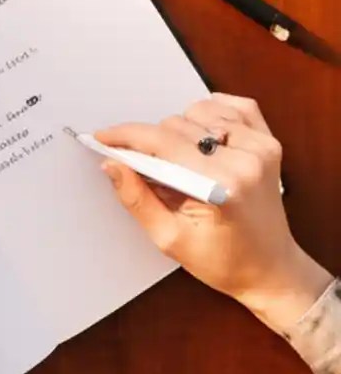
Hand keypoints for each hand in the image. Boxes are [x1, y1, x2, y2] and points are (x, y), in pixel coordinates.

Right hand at [98, 93, 332, 331]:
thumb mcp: (168, 237)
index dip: (125, 136)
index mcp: (222, 185)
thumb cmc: (223, 260)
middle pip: (175, 124)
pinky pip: (233, 105)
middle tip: (149, 170)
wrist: (271, 268)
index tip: (103, 137)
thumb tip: (111, 163)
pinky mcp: (270, 141)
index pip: (162, 142)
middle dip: (152, 143)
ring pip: (198, 111)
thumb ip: (135, 197)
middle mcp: (247, 158)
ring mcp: (262, 146)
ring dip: (180, 130)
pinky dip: (211, 114)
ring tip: (181, 160)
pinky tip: (203, 137)